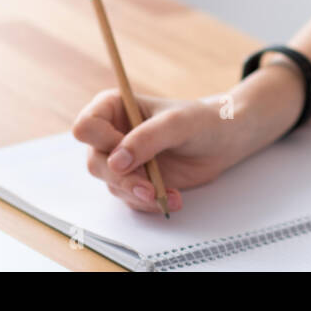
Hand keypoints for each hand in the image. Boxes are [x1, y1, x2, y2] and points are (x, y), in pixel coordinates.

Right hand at [71, 90, 250, 213]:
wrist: (224, 141)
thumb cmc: (201, 121)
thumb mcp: (177, 123)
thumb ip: (147, 138)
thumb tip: (116, 161)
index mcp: (114, 107)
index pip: (86, 126)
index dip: (102, 142)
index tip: (126, 151)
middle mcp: (112, 134)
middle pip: (94, 162)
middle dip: (122, 178)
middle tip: (148, 187)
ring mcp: (123, 160)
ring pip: (112, 184)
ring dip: (138, 194)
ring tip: (165, 194)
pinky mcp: (136, 181)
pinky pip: (131, 199)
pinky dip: (150, 203)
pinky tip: (173, 198)